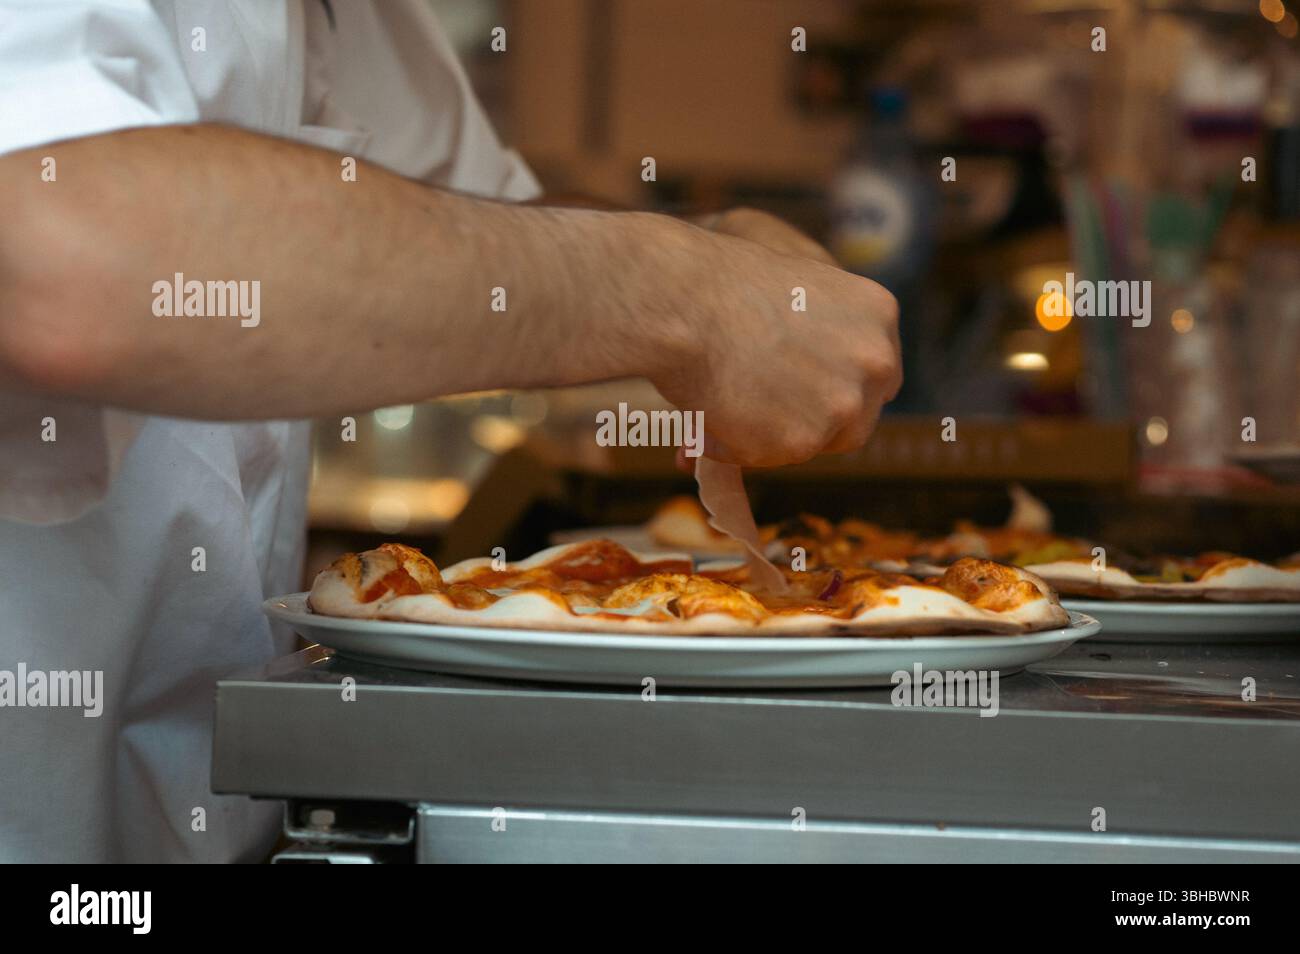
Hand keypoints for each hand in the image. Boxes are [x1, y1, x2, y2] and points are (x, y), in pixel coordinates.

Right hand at [650, 217, 900, 468]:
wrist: (687, 302)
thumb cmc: (720, 285)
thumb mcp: (794, 291)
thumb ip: (818, 335)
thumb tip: (804, 382)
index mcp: (878, 314)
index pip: (878, 376)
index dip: (840, 389)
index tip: (809, 395)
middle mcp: (874, 361)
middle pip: (858, 418)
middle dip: (817, 425)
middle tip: (767, 414)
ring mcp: (843, 404)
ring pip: (814, 444)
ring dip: (774, 436)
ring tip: (726, 407)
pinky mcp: (803, 442)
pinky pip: (770, 458)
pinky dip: (737, 448)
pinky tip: (709, 418)